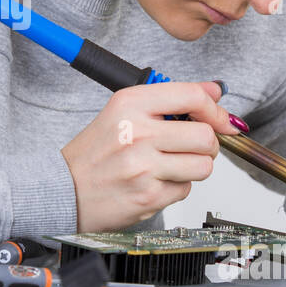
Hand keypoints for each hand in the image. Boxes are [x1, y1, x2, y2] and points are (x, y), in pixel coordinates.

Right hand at [61, 80, 240, 232]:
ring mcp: (143, 166)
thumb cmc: (94, 153)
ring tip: (170, 166)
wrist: (64, 190)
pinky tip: (155, 183)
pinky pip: (186, 190)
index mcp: (130, 103)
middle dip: (207, 144)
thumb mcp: (123, 112)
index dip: (215, 109)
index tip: (221, 119)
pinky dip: (176, 188)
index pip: (191, 96)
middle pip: (205, 135)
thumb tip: (214, 90)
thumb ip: (169, 100)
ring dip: (194, 168)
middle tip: (191, 147)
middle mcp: (137, 132)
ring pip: (203, 165)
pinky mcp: (148, 195)